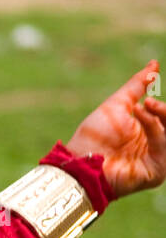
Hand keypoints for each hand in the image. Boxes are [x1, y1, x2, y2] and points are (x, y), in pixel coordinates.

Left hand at [66, 59, 165, 198]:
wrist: (80, 160)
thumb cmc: (94, 136)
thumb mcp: (118, 104)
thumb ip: (137, 86)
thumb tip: (154, 64)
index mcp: (147, 132)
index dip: (162, 107)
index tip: (149, 96)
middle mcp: (154, 146)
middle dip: (165, 110)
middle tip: (149, 102)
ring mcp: (156, 160)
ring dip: (161, 117)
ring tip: (144, 107)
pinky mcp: (156, 173)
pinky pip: (165, 149)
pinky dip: (155, 131)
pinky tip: (141, 118)